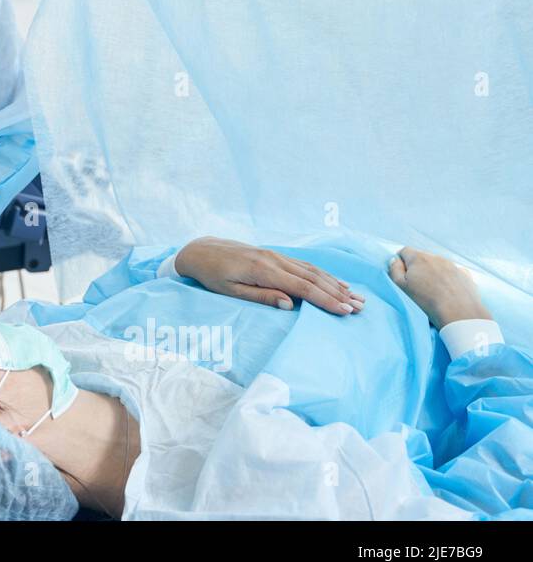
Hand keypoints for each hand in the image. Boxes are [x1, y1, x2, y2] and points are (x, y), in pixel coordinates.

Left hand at [174, 237, 363, 315]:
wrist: (201, 250)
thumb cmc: (212, 276)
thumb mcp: (229, 291)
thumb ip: (260, 296)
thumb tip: (289, 304)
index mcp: (263, 270)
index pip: (303, 288)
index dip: (326, 300)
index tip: (345, 311)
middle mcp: (274, 260)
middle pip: (313, 278)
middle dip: (339, 294)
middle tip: (361, 308)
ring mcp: (276, 256)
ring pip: (312, 270)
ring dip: (336, 284)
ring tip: (356, 296)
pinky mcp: (275, 255)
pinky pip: (304, 265)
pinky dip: (323, 274)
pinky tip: (335, 282)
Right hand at [389, 246, 489, 327]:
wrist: (458, 313)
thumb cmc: (426, 301)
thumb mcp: (400, 287)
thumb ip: (394, 270)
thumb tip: (395, 260)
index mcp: (418, 258)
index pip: (405, 251)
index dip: (401, 262)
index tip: (403, 275)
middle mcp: (436, 257)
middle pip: (422, 257)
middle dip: (419, 268)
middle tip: (418, 286)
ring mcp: (453, 265)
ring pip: (439, 264)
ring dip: (435, 272)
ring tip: (435, 290)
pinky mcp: (465, 274)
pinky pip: (454, 272)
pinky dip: (450, 278)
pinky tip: (450, 290)